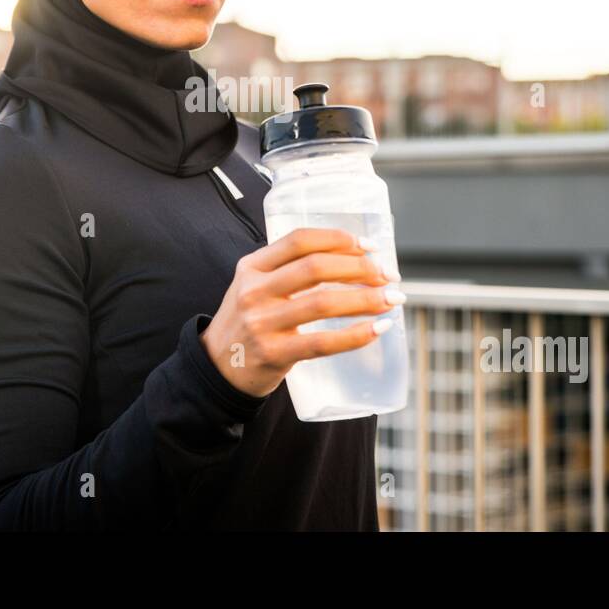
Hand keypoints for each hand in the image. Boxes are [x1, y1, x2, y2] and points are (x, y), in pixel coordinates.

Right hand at [199, 227, 403, 398]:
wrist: (218, 368)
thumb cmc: (249, 322)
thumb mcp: (254, 286)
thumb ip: (288, 270)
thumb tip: (353, 260)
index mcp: (252, 266)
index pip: (300, 240)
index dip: (339, 239)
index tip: (369, 247)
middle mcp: (255, 291)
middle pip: (316, 267)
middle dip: (360, 268)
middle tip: (387, 275)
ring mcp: (263, 323)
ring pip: (324, 303)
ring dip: (366, 299)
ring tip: (391, 300)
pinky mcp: (274, 355)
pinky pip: (323, 342)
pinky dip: (356, 335)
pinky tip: (377, 328)